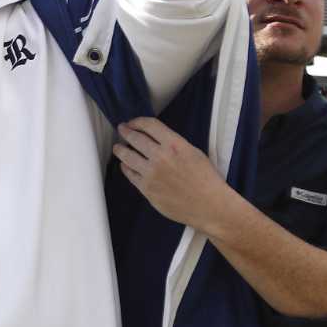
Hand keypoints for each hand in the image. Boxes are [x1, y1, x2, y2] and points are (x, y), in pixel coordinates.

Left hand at [113, 118, 231, 231]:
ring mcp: (151, 173)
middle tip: (122, 129)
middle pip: (135, 138)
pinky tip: (125, 165)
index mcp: (174, 145)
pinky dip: (125, 167)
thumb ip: (174, 144)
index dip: (138, 121)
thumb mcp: (194, 152)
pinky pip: (130, 174)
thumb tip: (157, 140)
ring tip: (118, 147)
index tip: (133, 122)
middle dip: (126, 132)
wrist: (209, 205)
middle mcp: (160, 156)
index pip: (149, 125)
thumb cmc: (206, 180)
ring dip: (120, 150)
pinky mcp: (146, 188)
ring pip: (127, 156)